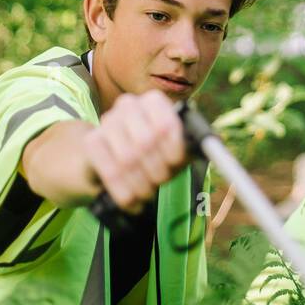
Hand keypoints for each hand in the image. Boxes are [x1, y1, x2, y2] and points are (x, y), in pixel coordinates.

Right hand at [82, 90, 186, 212]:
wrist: (107, 158)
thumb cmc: (149, 154)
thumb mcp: (172, 150)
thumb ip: (190, 148)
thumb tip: (213, 146)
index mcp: (154, 101)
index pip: (167, 124)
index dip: (174, 150)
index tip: (175, 166)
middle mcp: (129, 105)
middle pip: (147, 142)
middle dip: (157, 170)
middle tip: (160, 183)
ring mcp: (107, 122)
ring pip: (128, 159)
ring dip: (141, 184)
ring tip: (147, 194)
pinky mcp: (92, 141)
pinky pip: (110, 171)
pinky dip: (124, 193)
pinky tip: (131, 202)